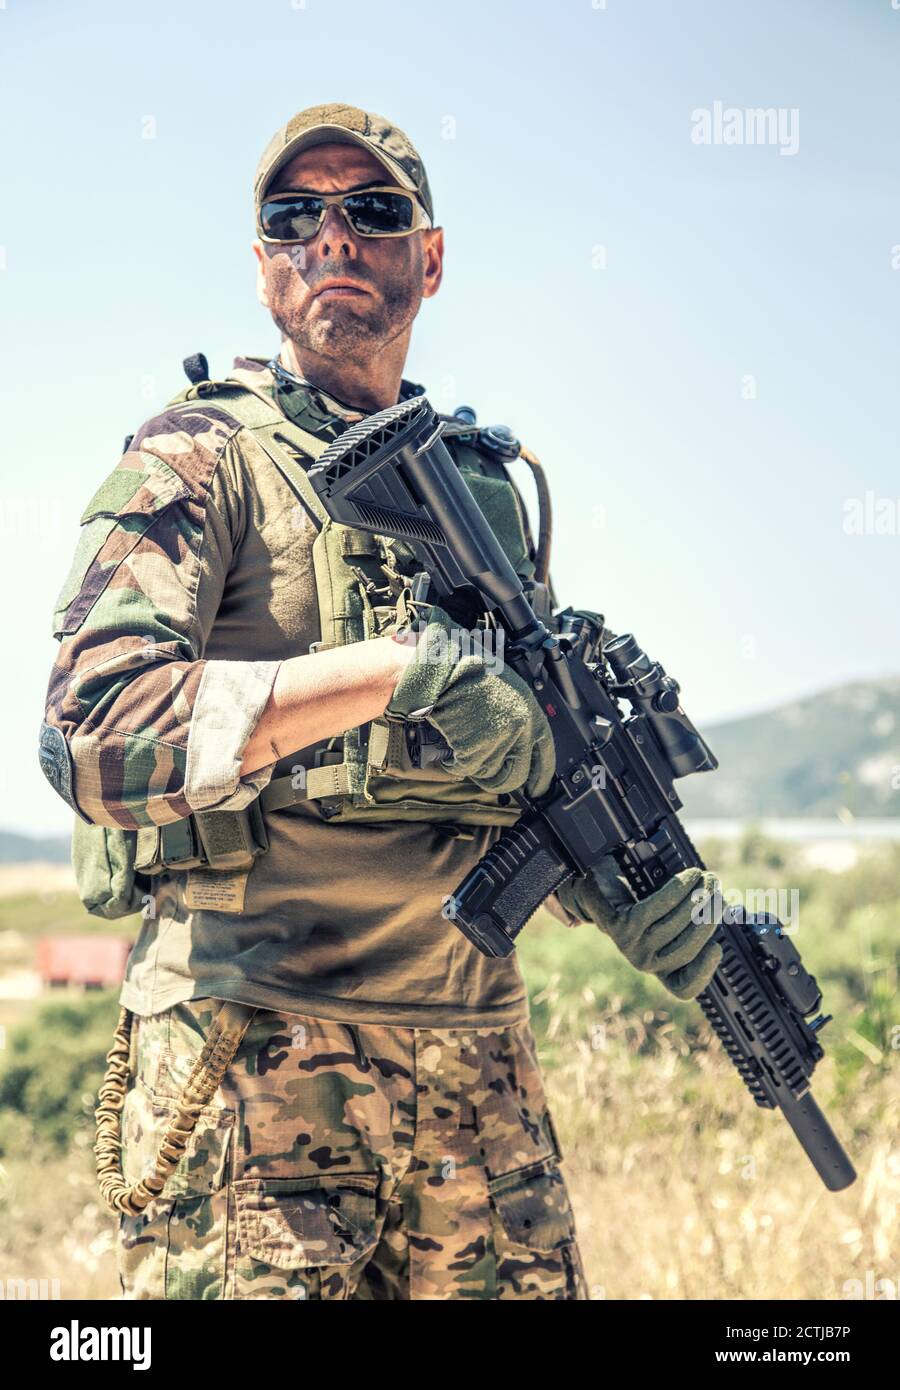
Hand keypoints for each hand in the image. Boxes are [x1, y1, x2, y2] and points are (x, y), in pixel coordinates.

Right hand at [386, 605, 554, 797]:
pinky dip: (453, 765)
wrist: (443, 669)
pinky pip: (465, 769)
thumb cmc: (468, 673)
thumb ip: (516, 718)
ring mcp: (497, 739)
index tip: (537, 788)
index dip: (541, 775)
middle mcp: (519, 728)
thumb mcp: (506, 691)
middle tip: (490, 781)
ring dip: (473, 768)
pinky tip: (449, 753)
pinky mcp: (474, 747)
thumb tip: (516, 747)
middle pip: (517, 774)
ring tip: (462, 753)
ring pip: (489, 774)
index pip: (545, 754)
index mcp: (530, 712)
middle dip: (502, 782)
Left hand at [555, 861, 722, 999]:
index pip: (682, 988)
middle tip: (718, 892)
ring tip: (707, 878)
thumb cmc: (638, 902)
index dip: (703, 973)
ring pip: (675, 924)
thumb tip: (725, 911)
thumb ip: (691, 921)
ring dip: (697, 897)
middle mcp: (645, 963)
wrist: (596, 887)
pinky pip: (657, 907)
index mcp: (660, 967)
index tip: (717, 948)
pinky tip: (689, 878)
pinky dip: (678, 890)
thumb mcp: (667, 918)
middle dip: (710, 917)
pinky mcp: (622, 925)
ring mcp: (632, 946)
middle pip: (688, 949)